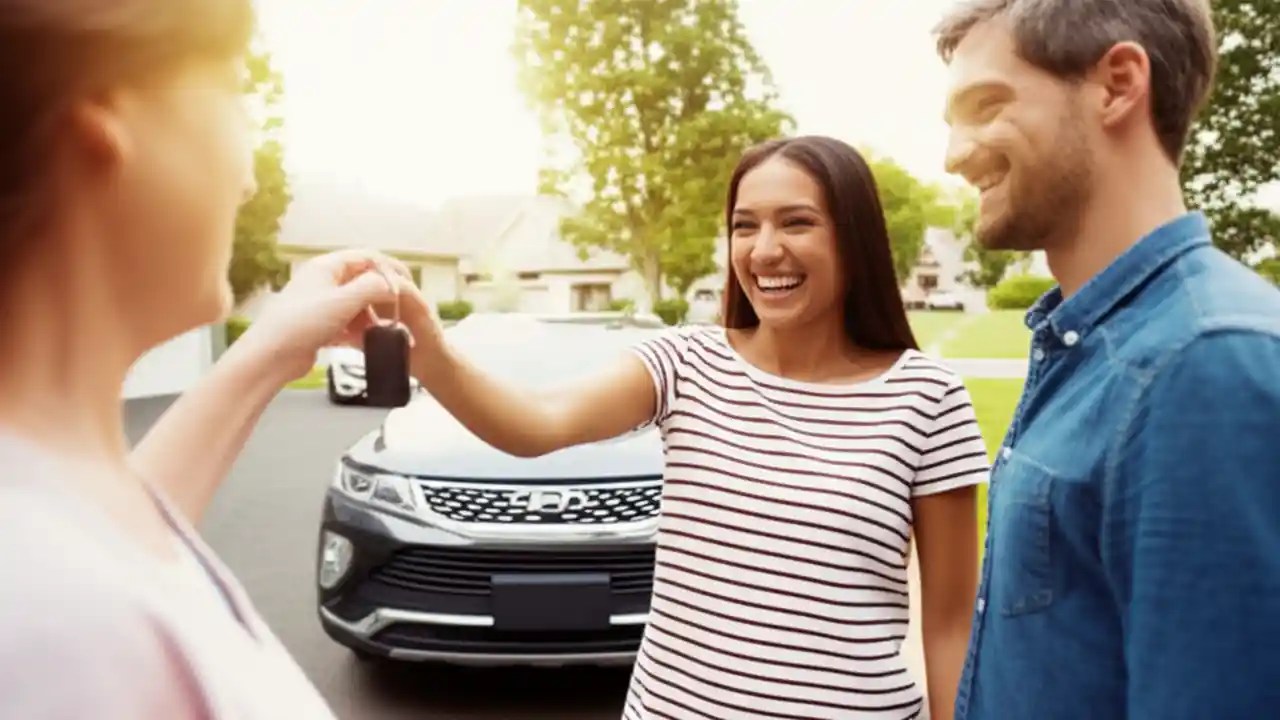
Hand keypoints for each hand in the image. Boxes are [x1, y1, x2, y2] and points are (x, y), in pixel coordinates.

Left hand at [233, 249, 413, 381]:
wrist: (270, 357)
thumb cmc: (302, 323)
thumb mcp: (343, 301)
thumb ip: (373, 288)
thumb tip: (394, 285)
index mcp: (326, 267)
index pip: (367, 257)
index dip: (390, 268)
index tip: (408, 284)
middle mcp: (324, 282)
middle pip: (364, 282)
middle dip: (383, 296)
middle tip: (402, 310)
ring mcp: (322, 305)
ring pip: (358, 305)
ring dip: (374, 317)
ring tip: (388, 331)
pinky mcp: (321, 326)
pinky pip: (350, 324)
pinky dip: (362, 332)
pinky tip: (371, 343)